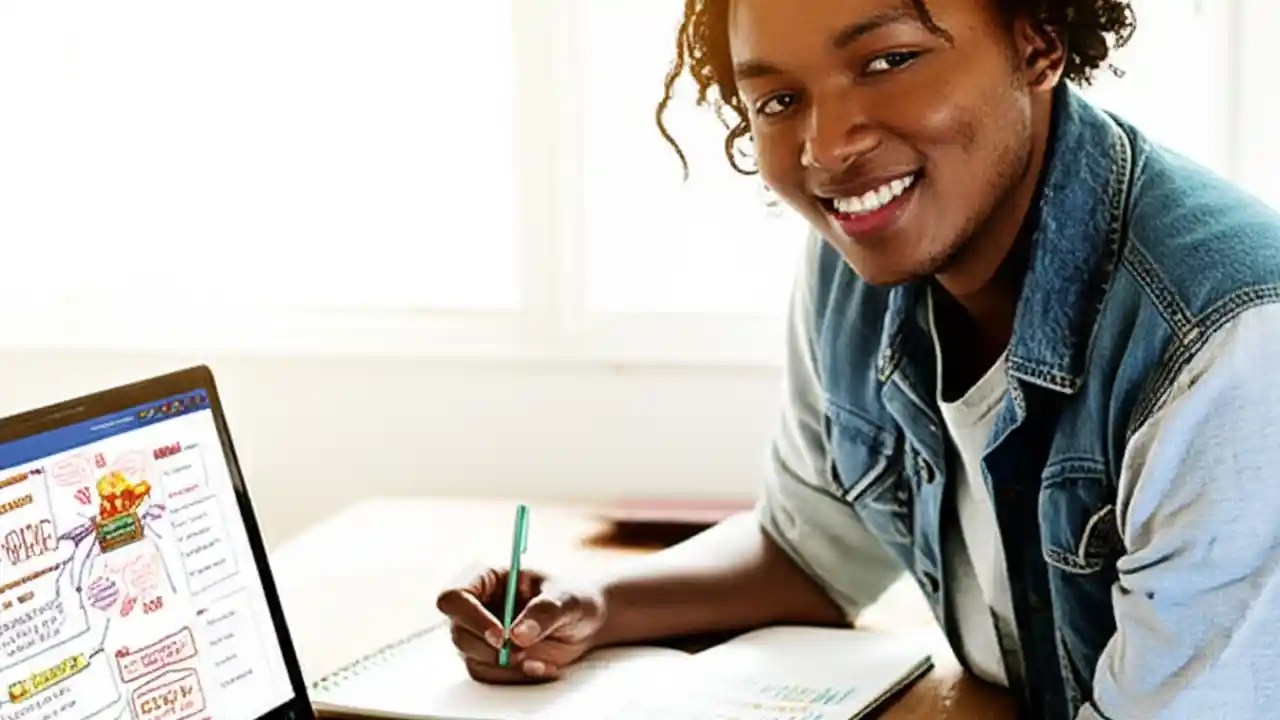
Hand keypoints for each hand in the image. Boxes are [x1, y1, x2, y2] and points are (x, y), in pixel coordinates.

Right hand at [435, 567, 606, 683]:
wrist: (584, 621)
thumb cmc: (573, 596)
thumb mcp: (567, 599)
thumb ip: (544, 612)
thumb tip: (518, 634)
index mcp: (489, 578)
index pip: (456, 596)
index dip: (471, 617)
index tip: (502, 636)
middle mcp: (478, 606)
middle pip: (459, 632)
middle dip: (490, 649)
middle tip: (522, 654)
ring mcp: (481, 633)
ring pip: (472, 657)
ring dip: (505, 666)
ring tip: (540, 662)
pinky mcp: (490, 657)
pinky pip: (489, 674)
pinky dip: (514, 676)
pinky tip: (541, 667)